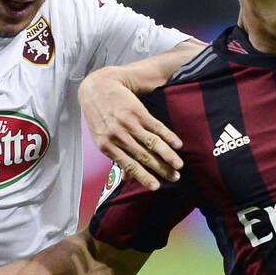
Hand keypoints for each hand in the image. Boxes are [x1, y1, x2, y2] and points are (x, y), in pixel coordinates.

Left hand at [79, 66, 182, 190]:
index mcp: (107, 146)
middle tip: (175, 178)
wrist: (96, 87)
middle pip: (144, 156)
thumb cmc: (98, 116)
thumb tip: (126, 178)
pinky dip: (168, 136)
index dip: (144, 177)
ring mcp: (129, 123)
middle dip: (161, 169)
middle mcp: (118, 136)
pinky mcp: (137, 111)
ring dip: (168, 155)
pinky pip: (156, 126)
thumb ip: (115, 156)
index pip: (130, 165)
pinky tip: (178, 144)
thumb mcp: (101, 138)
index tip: (157, 187)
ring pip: (152, 143)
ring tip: (179, 165)